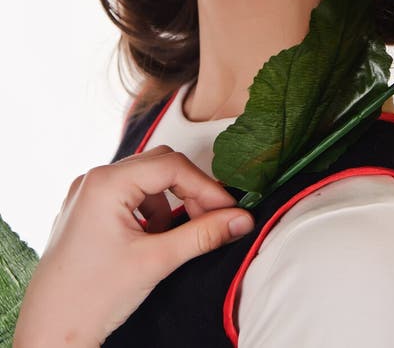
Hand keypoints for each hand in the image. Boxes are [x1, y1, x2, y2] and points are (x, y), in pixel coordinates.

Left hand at [13, 145, 254, 346]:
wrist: (50, 333)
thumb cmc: (92, 297)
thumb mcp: (157, 261)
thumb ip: (203, 234)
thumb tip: (241, 220)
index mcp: (106, 183)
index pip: (171, 166)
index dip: (206, 186)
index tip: (230, 209)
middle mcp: (94, 180)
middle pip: (159, 166)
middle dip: (190, 190)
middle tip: (213, 219)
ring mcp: (87, 194)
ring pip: (146, 180)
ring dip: (171, 201)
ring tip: (180, 235)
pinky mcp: (87, 210)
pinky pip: (129, 195)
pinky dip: (150, 211)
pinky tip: (155, 238)